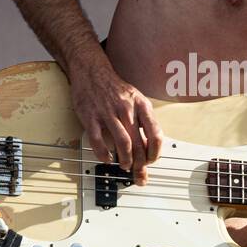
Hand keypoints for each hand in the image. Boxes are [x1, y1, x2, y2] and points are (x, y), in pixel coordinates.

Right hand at [68, 59, 162, 184]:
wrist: (92, 72)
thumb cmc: (115, 89)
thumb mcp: (137, 99)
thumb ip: (144, 120)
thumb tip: (151, 145)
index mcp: (141, 105)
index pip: (155, 134)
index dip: (155, 153)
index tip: (152, 161)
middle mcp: (126, 109)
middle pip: (140, 144)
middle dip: (141, 164)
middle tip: (140, 174)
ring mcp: (108, 113)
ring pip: (123, 144)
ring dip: (126, 160)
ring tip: (125, 166)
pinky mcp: (91, 117)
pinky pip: (98, 141)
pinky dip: (104, 154)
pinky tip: (107, 159)